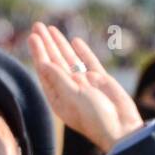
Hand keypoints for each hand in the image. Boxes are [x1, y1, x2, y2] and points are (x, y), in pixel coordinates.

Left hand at [28, 22, 142, 151]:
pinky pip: (89, 62)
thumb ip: (58, 79)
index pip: (45, 70)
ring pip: (70, 59)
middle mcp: (70, 89)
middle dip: (46, 44)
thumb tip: (43, 63)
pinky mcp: (101, 80)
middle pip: (55, 61)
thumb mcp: (73, 97)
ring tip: (51, 29)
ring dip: (60, 44)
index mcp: (59, 97)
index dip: (39, 52)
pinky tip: (75, 41)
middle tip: (37, 25)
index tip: (33, 37)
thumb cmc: (95, 118)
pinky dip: (82, 52)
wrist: (121, 128)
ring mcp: (86, 84)